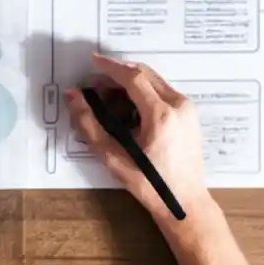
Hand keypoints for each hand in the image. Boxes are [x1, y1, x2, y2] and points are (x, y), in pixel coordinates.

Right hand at [64, 55, 209, 222]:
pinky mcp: (189, 115)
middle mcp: (178, 105)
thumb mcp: (113, 157)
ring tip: (108, 103)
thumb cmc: (150, 185)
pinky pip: (162, 92)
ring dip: (129, 85)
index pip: (133, 77)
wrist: (185, 203)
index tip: (92, 61)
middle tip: (95, 85)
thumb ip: (89, 124)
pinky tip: (127, 113)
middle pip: (144, 73)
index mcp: (162, 115)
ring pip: (153, 81)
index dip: (110, 67)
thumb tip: (73, 96)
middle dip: (117, 74)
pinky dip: (142, 94)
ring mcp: (187, 109)